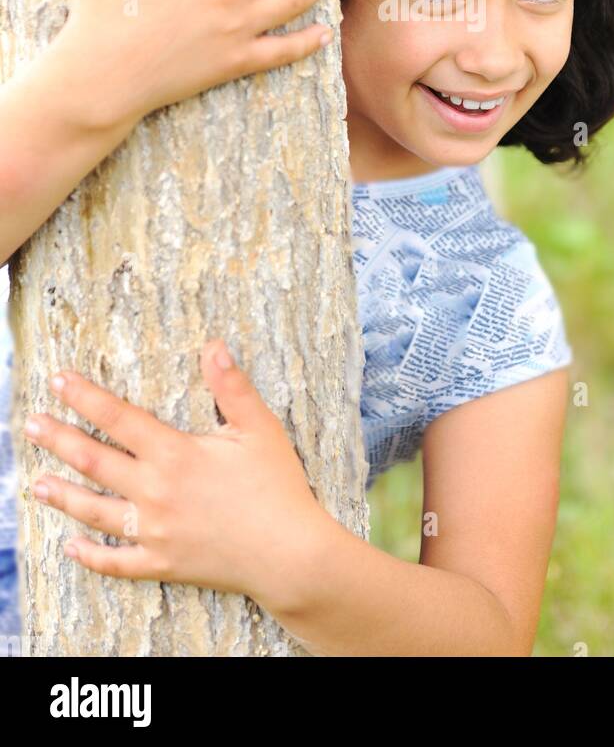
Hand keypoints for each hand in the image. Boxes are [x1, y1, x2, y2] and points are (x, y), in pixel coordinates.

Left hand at [23, 340, 330, 613]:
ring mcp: (154, 530)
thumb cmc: (277, 486)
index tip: (59, 380)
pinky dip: (90, 555)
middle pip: (94, 461)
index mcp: (174, 453)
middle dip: (59, 440)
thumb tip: (213, 345)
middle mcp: (155, 491)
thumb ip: (231, 386)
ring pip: (95, 511)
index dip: (86, 396)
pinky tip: (71, 547)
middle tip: (31, 424)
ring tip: (37, 485)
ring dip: (63, 495)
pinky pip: (116, 561)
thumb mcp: (259, 427)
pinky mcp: (162, 562)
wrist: (288, 553)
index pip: (118, 417)